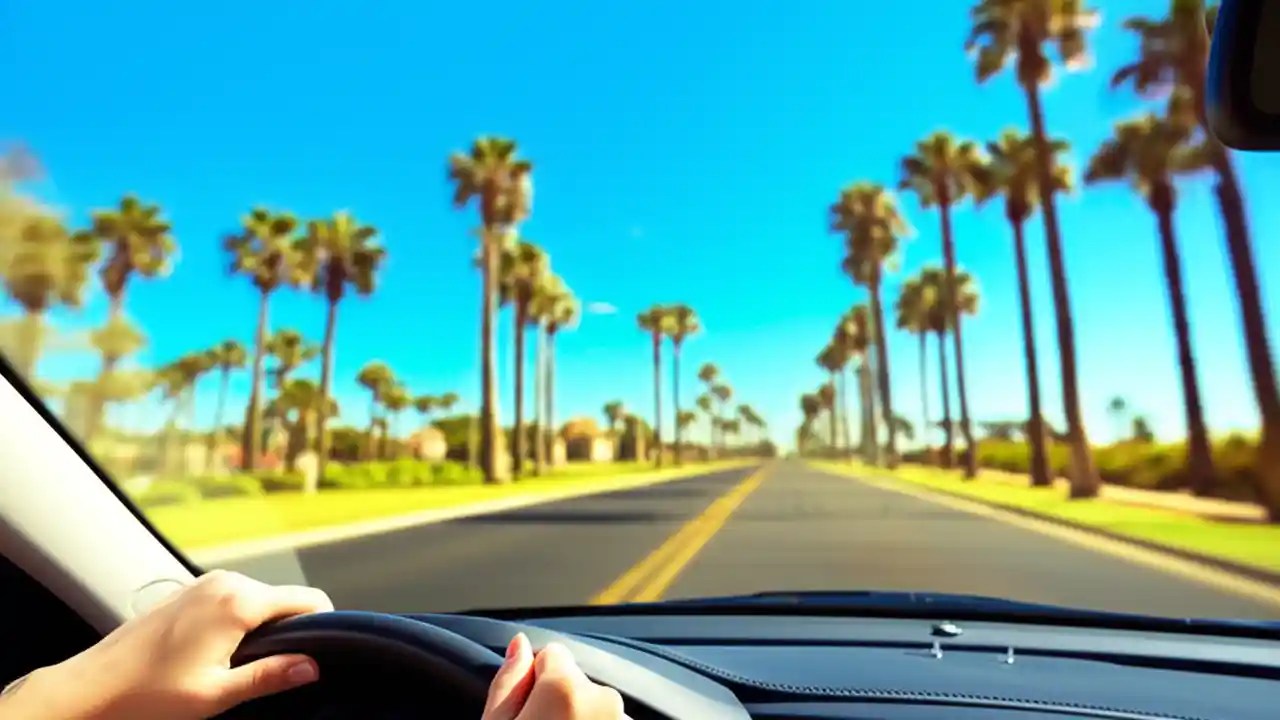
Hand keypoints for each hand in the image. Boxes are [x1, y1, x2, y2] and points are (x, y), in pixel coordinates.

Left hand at [4, 570, 331, 719]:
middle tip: (275, 672)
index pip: (308, 600)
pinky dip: (241, 623)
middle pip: (285, 600)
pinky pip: (235, 599)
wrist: (89, 689)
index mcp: (237, 602)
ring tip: (241, 667)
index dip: (324, 627)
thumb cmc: (147, 695)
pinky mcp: (191, 590)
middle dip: (291, 631)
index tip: (321, 656)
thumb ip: (270, 676)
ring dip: (263, 628)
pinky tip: (219, 654)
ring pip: (260, 599)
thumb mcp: (216, 694)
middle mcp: (225, 581)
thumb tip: (312, 666)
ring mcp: (205, 583)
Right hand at [482, 633, 626, 718]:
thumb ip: (508, 682)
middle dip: (560, 702)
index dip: (535, 682)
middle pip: (575, 680)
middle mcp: (605, 699)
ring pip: (596, 706)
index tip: (527, 711)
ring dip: (582, 718)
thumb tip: (520, 642)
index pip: (552, 654)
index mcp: (565, 689)